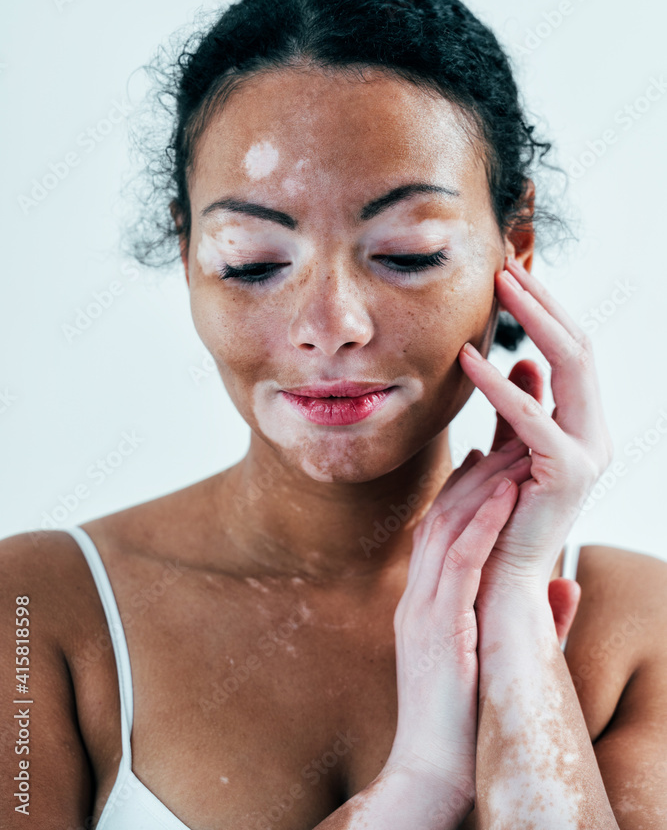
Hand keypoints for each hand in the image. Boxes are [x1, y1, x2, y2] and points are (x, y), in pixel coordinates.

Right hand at [385, 448, 527, 822]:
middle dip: (478, 470)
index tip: (494, 453)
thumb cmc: (461, 721)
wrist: (431, 772)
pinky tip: (506, 493)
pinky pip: (459, 562)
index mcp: (425, 600)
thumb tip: (569, 582)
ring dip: (484, 483)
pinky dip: (482, 522)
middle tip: (509, 433)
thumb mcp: (487, 659)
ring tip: (517, 447)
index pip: (440, 527)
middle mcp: (417, 595)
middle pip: (442, 513)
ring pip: (448, 525)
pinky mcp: (437, 627)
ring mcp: (421, 608)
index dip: (466, 486)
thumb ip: (529, 617)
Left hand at [458, 256, 613, 594]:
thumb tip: (524, 362)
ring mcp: (587, 452)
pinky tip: (467, 361)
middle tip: (505, 267)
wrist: (497, 577)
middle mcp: (594, 433)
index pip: (572, 351)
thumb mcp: (511, 447)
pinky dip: (499, 384)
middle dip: (543, 303)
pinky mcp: (566, 472)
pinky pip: (531, 415)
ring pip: (571, 365)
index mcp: (582, 425)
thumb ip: (521, 406)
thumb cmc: (498, 512)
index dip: (545, 311)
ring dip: (533, 321)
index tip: (511, 277)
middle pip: (579, 347)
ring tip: (497, 288)